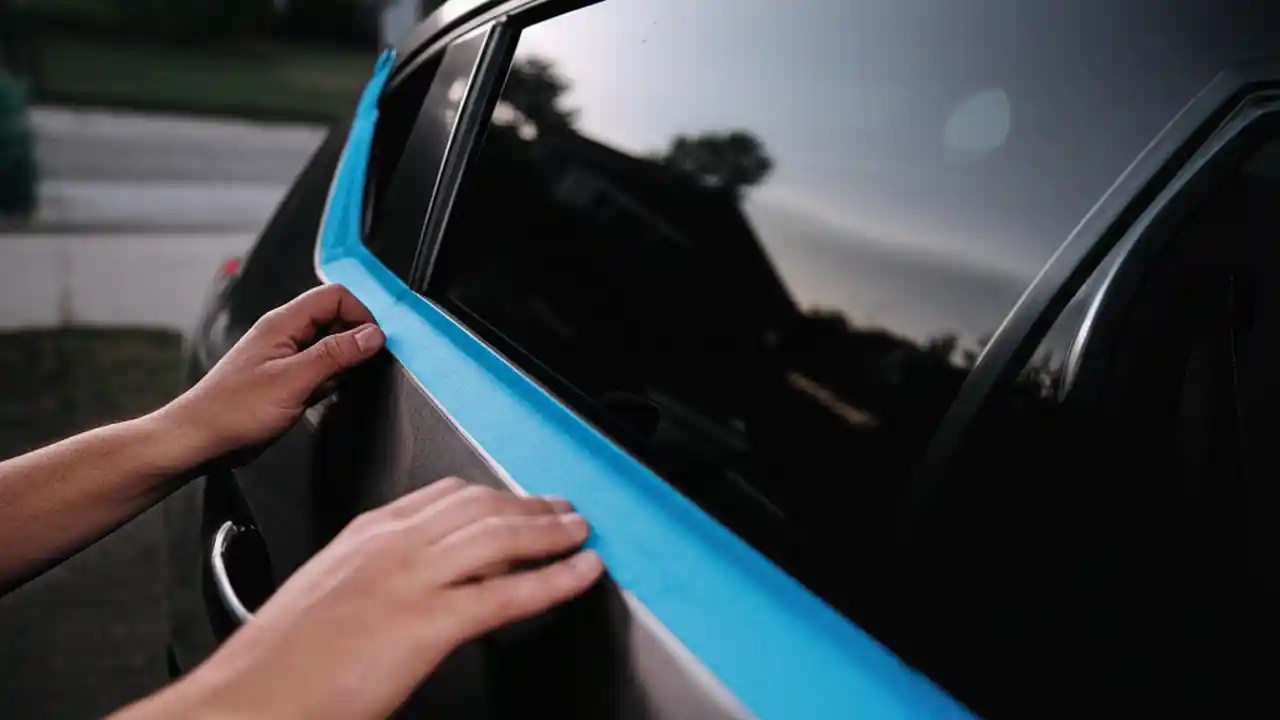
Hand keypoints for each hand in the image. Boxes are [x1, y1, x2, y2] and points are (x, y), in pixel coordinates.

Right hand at [116, 479, 604, 719]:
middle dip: (531, 507)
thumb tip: (422, 579)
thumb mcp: (330, 592)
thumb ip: (377, 574)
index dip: (495, 496)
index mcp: (366, 534)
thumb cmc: (280, 662)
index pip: (445, 495)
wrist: (245, 699)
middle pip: (482, 507)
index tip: (520, 501)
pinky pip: (509, 594)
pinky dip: (556, 579)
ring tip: (580, 533)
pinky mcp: (427, 624)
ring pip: (501, 537)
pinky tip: (580, 573)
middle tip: (563, 511)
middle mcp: (393, 545)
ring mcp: (412, 581)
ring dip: (551, 532)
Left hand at [162, 284, 384, 463]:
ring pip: (329, 346)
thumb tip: (372, 335)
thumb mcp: (293, 380)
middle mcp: (285, 334)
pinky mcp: (286, 379)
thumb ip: (335, 355)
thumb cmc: (234, 410)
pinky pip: (320, 369)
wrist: (200, 439)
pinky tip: (322, 398)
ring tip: (332, 387)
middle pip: (335, 318)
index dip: (361, 314)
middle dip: (355, 339)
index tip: (375, 342)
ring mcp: (285, 357)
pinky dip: (329, 381)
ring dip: (342, 363)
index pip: (335, 296)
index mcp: (283, 323)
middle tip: (360, 366)